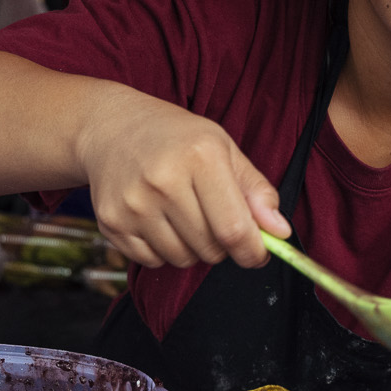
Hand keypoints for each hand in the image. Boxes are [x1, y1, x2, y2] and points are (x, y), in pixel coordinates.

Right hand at [76, 88, 288, 269]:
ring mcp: (133, 203)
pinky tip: (157, 219)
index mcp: (200, 156)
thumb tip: (280, 232)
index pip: (234, 228)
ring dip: (192, 248)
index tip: (257, 254)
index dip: (252, 251)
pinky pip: (152, 261)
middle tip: (213, 218)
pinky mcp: (111, 222)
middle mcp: (163, 179)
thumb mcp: (223, 148)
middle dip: (222, 245)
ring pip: (182, 259)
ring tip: (182, 214)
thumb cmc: (175, 138)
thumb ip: (255, 190)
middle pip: (210, 249)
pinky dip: (163, 250)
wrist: (110, 128)